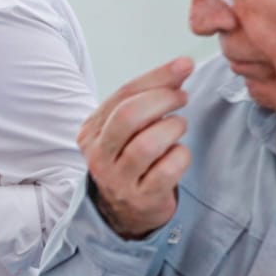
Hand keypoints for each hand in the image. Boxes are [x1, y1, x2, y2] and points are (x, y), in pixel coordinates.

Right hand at [77, 58, 195, 239]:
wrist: (125, 210)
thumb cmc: (130, 159)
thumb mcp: (128, 127)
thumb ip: (149, 97)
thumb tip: (182, 66)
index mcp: (91, 131)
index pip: (123, 94)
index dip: (157, 77)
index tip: (184, 65)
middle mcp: (99, 155)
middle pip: (129, 116)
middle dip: (163, 100)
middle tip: (182, 98)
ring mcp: (118, 180)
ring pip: (146, 144)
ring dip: (173, 128)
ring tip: (179, 127)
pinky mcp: (142, 198)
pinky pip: (167, 169)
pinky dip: (181, 155)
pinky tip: (179, 153)